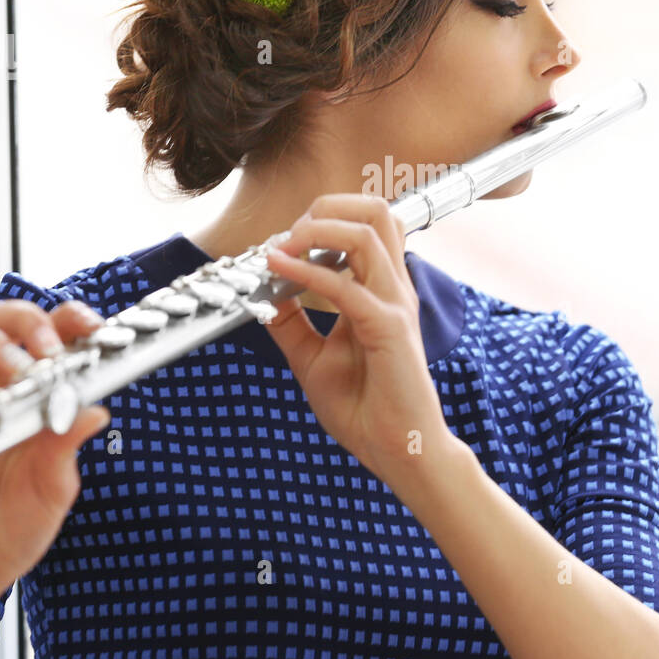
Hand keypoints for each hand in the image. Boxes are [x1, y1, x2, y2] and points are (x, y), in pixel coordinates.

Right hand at [0, 298, 111, 600]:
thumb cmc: (17, 522)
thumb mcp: (57, 484)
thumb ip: (69, 444)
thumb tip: (97, 409)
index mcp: (32, 393)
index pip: (47, 335)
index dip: (67, 321)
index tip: (91, 328)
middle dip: (26, 320)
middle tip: (49, 348)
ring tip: (20, 372)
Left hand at [262, 193, 455, 486]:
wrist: (396, 451)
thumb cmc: (365, 408)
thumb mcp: (312, 358)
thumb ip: (290, 324)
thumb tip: (262, 294)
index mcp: (381, 290)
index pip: (364, 225)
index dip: (320, 220)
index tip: (279, 244)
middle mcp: (393, 288)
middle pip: (375, 210)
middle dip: (326, 207)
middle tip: (288, 233)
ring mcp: (395, 304)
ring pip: (367, 231)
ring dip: (316, 228)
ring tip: (280, 246)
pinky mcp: (389, 328)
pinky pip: (346, 286)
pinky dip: (305, 271)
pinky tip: (277, 271)